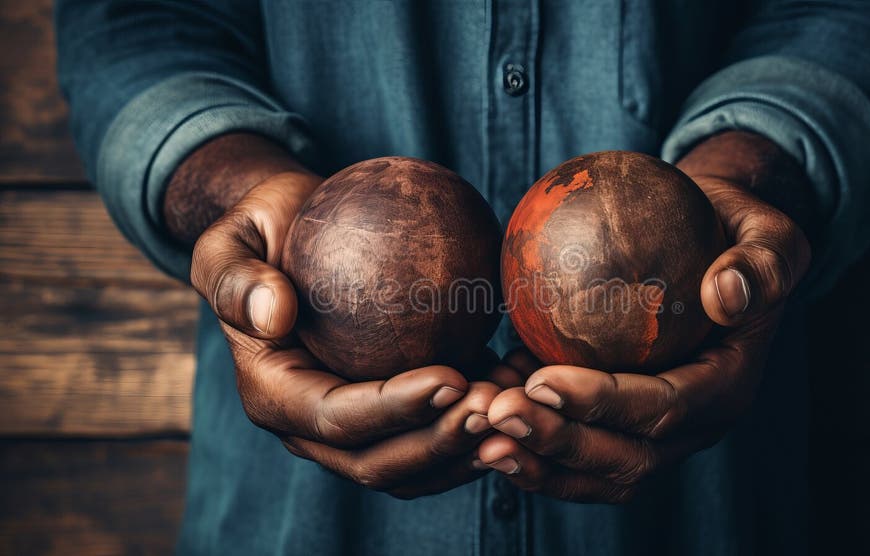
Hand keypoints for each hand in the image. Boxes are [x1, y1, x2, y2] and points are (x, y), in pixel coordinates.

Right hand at [176, 136, 499, 497]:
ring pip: (417, 462)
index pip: (338, 419)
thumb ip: (238, 280)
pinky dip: (481, 420)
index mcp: (275, 395)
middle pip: (382, 461)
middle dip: (442, 443)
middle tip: (500, 407)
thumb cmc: (260, 228)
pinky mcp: (394, 410)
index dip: (396, 409)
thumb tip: (274, 313)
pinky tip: (525, 382)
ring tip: (524, 407)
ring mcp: (356, 426)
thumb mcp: (229, 240)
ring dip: (470, 446)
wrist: (290, 234)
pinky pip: (438, 429)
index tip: (453, 375)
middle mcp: (313, 427)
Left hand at [475, 131, 812, 501]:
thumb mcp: (768, 234)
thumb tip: (726, 292)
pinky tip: (480, 412)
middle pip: (623, 455)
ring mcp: (654, 432)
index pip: (664, 407)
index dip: (604, 403)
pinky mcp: (619, 422)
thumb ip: (762, 263)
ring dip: (534, 457)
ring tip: (476, 431)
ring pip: (593, 467)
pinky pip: (574, 447)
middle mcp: (692, 425)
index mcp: (727, 387)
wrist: (712, 243)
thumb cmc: (734, 228)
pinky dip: (530, 442)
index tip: (541, 378)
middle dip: (556, 441)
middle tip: (492, 413)